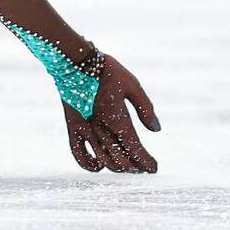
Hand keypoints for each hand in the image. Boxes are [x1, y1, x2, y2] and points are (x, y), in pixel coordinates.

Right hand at [63, 54, 160, 172]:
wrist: (76, 62)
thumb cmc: (107, 71)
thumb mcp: (133, 85)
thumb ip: (145, 109)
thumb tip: (156, 130)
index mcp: (118, 119)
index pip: (136, 150)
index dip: (147, 163)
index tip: (154, 168)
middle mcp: (101, 128)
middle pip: (121, 160)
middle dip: (135, 166)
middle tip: (143, 165)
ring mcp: (85, 129)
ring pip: (104, 160)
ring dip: (118, 167)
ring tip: (128, 165)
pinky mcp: (73, 126)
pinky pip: (78, 153)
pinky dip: (89, 165)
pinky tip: (99, 166)